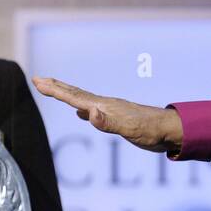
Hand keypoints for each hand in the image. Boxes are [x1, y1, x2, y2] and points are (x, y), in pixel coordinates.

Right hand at [32, 76, 183, 153]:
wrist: (172, 130)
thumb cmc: (152, 131)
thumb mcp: (130, 128)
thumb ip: (108, 122)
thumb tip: (88, 113)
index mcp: (105, 107)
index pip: (74, 97)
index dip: (55, 90)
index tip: (37, 81)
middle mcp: (106, 105)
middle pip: (76, 94)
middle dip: (56, 87)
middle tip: (38, 79)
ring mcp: (112, 111)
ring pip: (84, 100)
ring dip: (67, 96)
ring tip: (55, 91)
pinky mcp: (119, 119)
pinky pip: (94, 111)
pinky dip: (83, 110)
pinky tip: (83, 113)